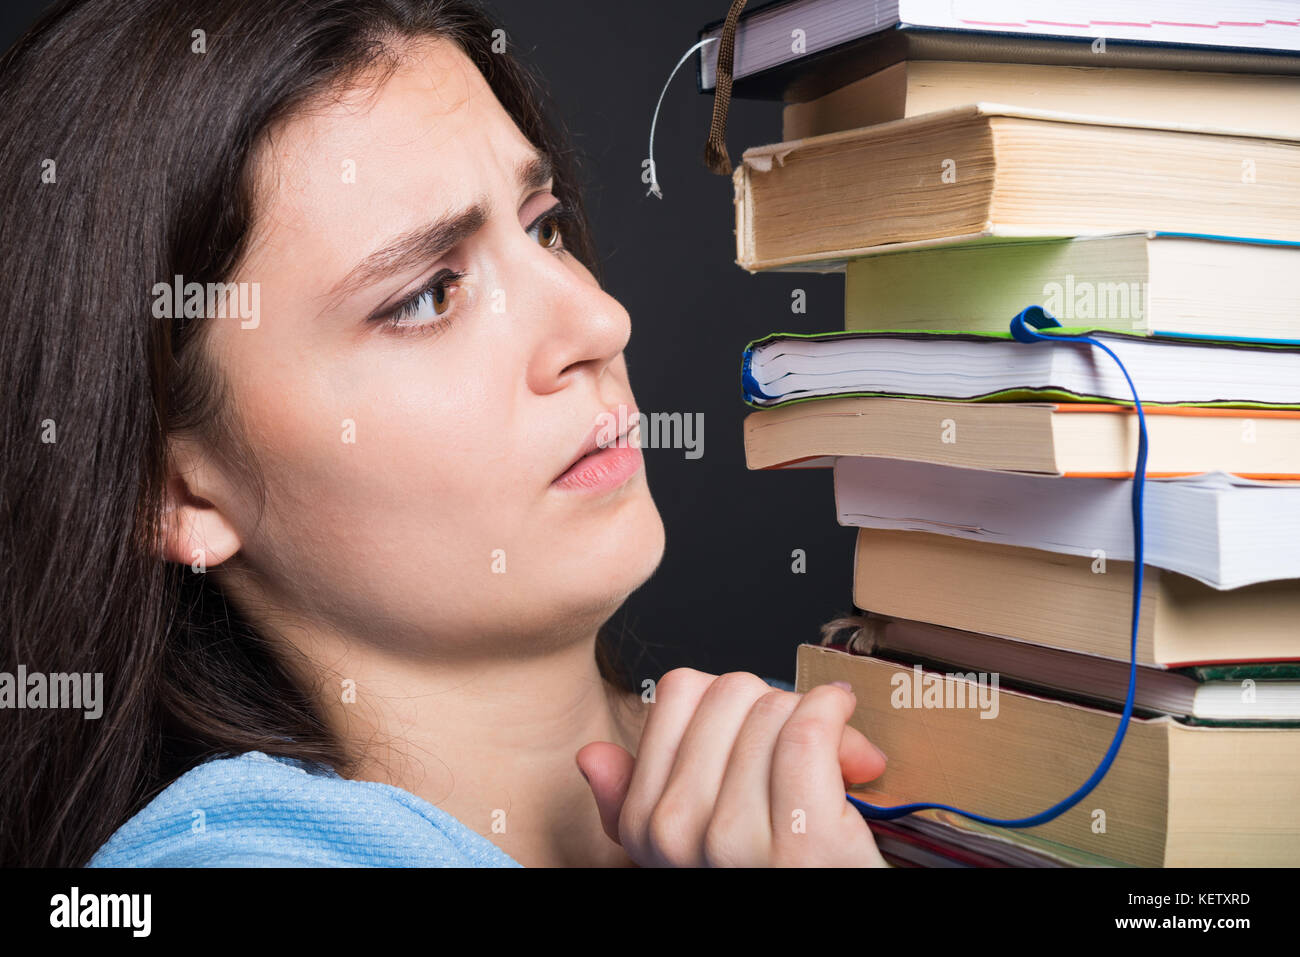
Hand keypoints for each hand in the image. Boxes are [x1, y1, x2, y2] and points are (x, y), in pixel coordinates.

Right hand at [576, 668, 888, 866]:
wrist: (830, 922)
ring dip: (815, 717)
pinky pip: (808, 735)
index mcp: (646, 823)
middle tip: (799, 742)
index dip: (727, 701)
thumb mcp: (687, 848)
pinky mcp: (805, 844)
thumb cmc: (765, 873)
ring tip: (832, 753)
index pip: (679, 692)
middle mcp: (679, 832)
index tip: (751, 726)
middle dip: (772, 704)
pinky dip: (835, 713)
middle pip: (730, 691)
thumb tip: (594, 756)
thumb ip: (634, 799)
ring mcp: (737, 840)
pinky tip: (843, 716)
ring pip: (773, 711)